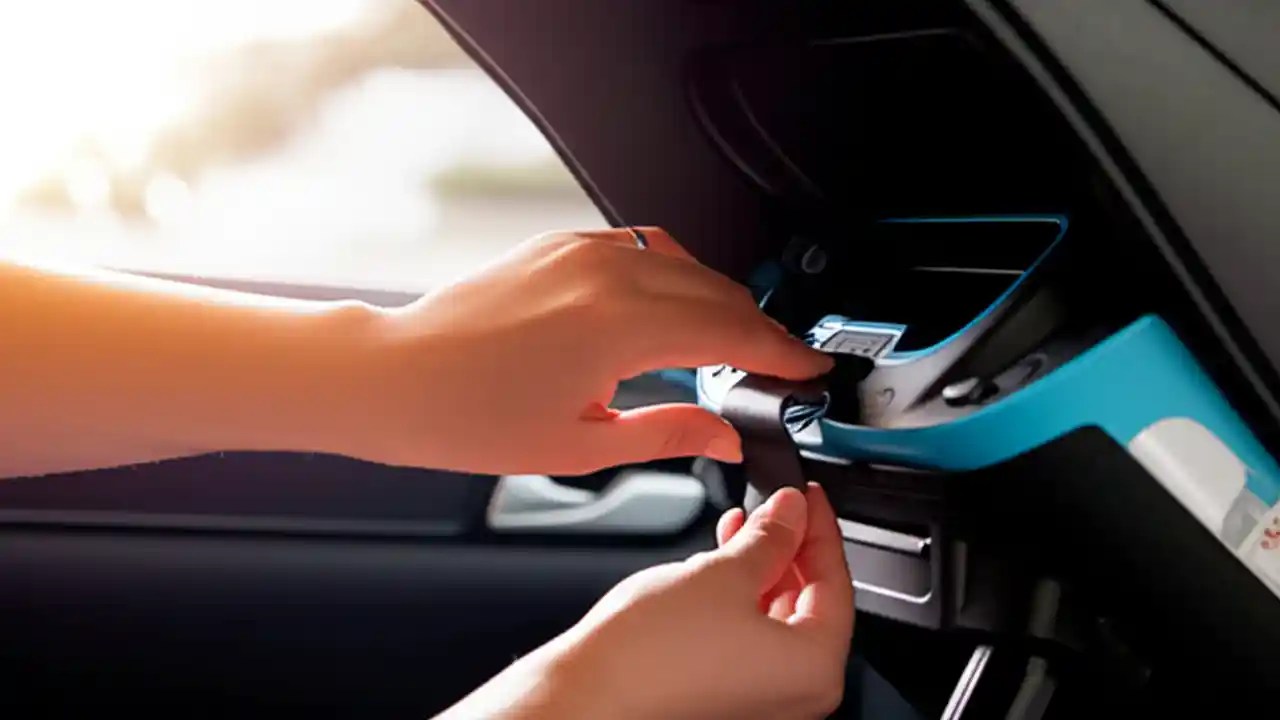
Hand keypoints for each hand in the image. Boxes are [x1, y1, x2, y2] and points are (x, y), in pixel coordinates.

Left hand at [356, 227, 830, 474]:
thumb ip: (670, 432)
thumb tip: (724, 433)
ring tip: (727, 344)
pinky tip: (670, 308)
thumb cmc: (466, 415)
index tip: (810, 369)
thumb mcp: (582, 445)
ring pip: (684, 262)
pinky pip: (641, 247)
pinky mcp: (560, 246)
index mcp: (620, 325)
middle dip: (758, 329)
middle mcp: (607, 274)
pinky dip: (673, 274)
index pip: (733, 330)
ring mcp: (581, 252)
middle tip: (775, 368)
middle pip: (719, 290)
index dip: (782, 353)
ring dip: (717, 298)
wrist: (395, 378)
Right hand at [437, 484, 855, 719]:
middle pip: (811, 603)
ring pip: (777, 619)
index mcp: (815, 670)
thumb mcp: (722, 574)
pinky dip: (739, 598)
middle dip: (789, 547)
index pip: (838, 583)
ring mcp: (759, 701)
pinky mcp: (724, 698)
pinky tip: (716, 565)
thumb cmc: (650, 656)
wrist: (586, 698)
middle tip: (775, 505)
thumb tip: (792, 512)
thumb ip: (769, 539)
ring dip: (761, 567)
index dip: (820, 528)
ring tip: (741, 526)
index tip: (808, 494)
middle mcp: (796, 696)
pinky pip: (748, 639)